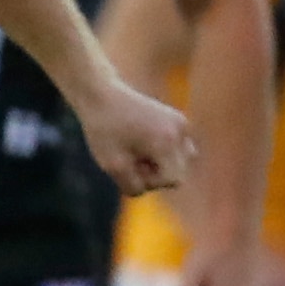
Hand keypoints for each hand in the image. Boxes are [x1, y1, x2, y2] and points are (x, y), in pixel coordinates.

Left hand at [72, 79, 193, 197]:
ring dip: (162, 162)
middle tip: (131, 158)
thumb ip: (133, 185)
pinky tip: (142, 140)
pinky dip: (163, 150)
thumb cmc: (103, 130)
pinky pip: (178, 147)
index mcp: (166, 143)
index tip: (131, 167)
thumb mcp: (112, 165)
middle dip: (157, 172)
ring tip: (138, 150)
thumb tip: (148, 190)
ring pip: (181, 160)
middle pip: (178, 172)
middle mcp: (180, 132)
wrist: (101, 95)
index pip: (173, 180)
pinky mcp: (179, 119)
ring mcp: (182, 123)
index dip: (151, 180)